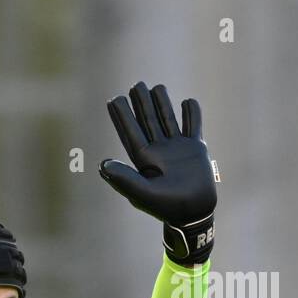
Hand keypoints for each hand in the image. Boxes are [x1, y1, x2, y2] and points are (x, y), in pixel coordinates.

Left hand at [99, 81, 216, 265]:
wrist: (193, 212)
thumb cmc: (165, 206)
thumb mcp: (141, 193)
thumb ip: (123, 178)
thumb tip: (102, 164)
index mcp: (143, 159)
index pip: (130, 132)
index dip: (122, 116)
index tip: (114, 99)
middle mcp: (158, 151)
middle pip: (148, 121)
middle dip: (141, 103)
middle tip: (136, 85)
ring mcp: (177, 148)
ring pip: (168, 119)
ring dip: (162, 103)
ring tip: (156, 87)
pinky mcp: (195, 149)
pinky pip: (194, 126)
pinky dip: (192, 113)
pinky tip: (188, 102)